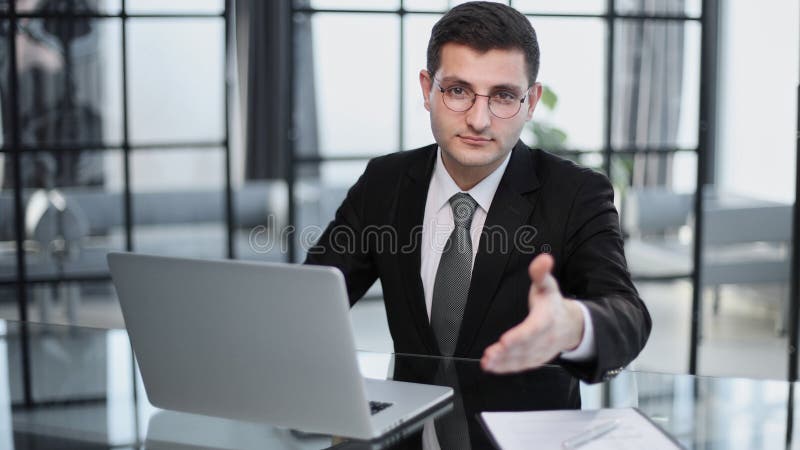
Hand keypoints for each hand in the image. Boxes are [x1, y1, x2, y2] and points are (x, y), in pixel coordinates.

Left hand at [480, 253, 584, 372]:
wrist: (571, 325)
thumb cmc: (553, 304)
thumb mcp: (548, 285)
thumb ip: (541, 273)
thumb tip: (544, 259)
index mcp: (547, 319)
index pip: (533, 330)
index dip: (519, 336)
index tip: (505, 341)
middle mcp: (545, 338)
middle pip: (525, 347)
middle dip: (506, 353)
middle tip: (489, 355)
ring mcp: (541, 351)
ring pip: (522, 359)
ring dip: (503, 363)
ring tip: (487, 363)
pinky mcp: (535, 358)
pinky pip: (521, 365)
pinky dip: (506, 368)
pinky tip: (492, 367)